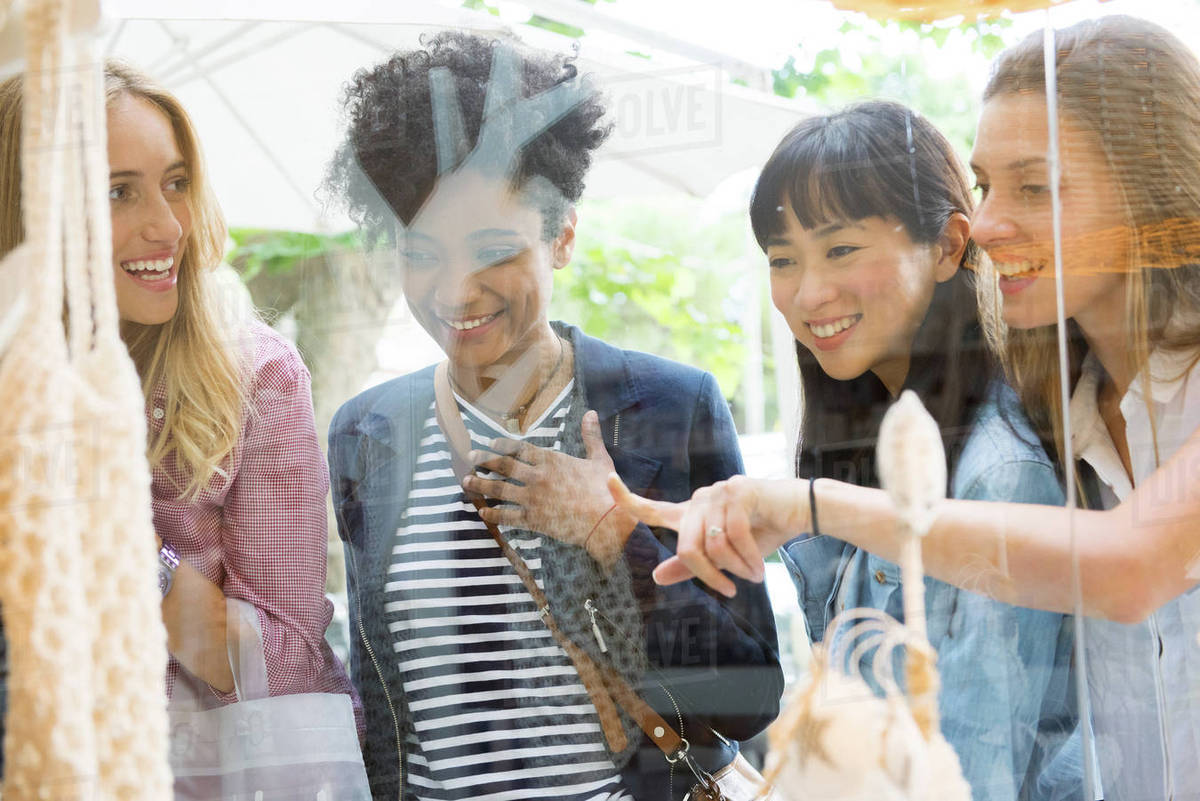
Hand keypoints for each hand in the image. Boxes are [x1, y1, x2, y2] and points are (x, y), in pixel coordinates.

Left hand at [463, 410, 636, 566]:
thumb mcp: (599, 458)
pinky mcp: (533, 520)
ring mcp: (532, 498)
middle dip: (485, 461)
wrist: (606, 521)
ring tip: (466, 482)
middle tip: (470, 456)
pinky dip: (493, 515)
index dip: (503, 445)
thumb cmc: (605, 489)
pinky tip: (483, 513)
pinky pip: (507, 516)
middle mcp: (537, 476)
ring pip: (499, 490)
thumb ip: (591, 436)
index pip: (520, 449)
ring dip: (481, 485)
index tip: (490, 443)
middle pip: (504, 466)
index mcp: (552, 460)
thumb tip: (591, 413)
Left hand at [607, 473, 810, 596]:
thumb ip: (692, 565)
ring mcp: (719, 492)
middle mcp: (699, 499)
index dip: (627, 498)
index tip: (608, 480)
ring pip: (714, 545)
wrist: (798, 513)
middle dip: (710, 576)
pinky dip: (749, 560)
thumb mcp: (725, 557)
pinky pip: (736, 537)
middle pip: (687, 548)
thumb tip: (656, 576)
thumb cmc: (761, 533)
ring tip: (754, 574)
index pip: (652, 509)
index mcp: (690, 513)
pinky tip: (760, 568)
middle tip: (731, 591)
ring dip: (737, 569)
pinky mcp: (740, 492)